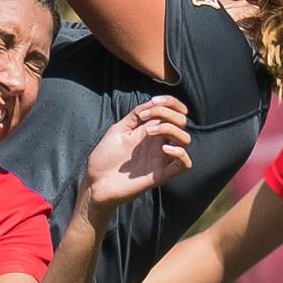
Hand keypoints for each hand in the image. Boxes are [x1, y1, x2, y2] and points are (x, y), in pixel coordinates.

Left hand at [82, 96, 192, 211]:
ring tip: (148, 132)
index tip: (153, 102)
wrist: (96, 181)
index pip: (174, 111)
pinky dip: (180, 153)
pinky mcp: (162, 174)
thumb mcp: (119, 129)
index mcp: (151, 130)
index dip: (171, 102)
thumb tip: (152, 104)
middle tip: (144, 118)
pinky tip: (164, 150)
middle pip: (182, 121)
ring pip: (186, 139)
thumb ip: (136, 116)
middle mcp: (159, 142)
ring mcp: (161, 157)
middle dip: (167, 112)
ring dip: (170, 129)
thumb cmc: (105, 156)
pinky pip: (185, 164)